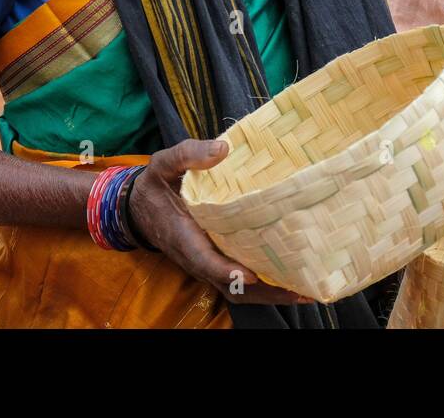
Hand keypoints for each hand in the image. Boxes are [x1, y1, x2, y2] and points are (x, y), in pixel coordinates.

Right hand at [127, 139, 312, 304]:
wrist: (139, 207)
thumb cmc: (155, 184)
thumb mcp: (163, 163)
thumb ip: (188, 154)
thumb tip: (222, 149)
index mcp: (181, 234)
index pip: (203, 260)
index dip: (225, 271)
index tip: (249, 275)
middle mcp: (194, 256)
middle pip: (228, 285)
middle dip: (261, 292)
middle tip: (298, 291)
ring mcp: (205, 263)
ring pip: (235, 290)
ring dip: (267, 294)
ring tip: (304, 293)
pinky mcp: (214, 261)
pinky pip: (237, 283)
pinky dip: (262, 287)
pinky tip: (290, 281)